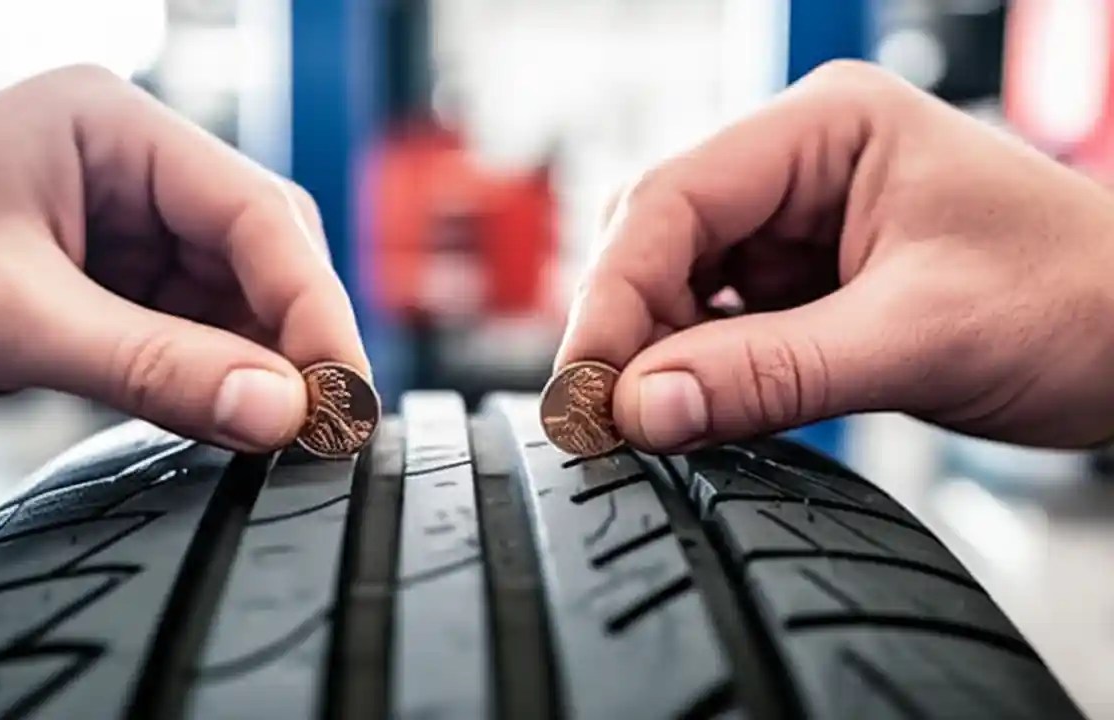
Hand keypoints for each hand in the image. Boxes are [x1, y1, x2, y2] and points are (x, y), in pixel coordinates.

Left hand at [0, 65, 367, 451]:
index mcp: (111, 127)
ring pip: (228, 294)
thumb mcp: (13, 320)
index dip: (313, 305)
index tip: (343, 392)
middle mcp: (123, 167)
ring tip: (280, 427)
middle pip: (258, 249)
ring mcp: (111, 224)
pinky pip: (183, 326)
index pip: (256, 212)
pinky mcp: (96, 282)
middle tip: (325, 418)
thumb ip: (158, 368)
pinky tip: (227, 410)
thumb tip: (278, 412)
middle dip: (294, 333)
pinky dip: (209, 372)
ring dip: (257, 360)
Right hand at [557, 61, 1113, 450]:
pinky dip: (700, 363)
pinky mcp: (806, 274)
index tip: (586, 385)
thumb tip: (643, 407)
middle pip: (660, 235)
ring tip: (657, 416)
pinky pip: (720, 315)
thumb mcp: (917, 337)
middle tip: (608, 413)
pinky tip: (701, 401)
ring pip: (680, 278)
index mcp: (828, 126)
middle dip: (631, 325)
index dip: (615, 295)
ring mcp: (800, 218)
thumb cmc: (1079, 298)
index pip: (674, 198)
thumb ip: (769, 374)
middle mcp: (801, 162)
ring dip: (660, 349)